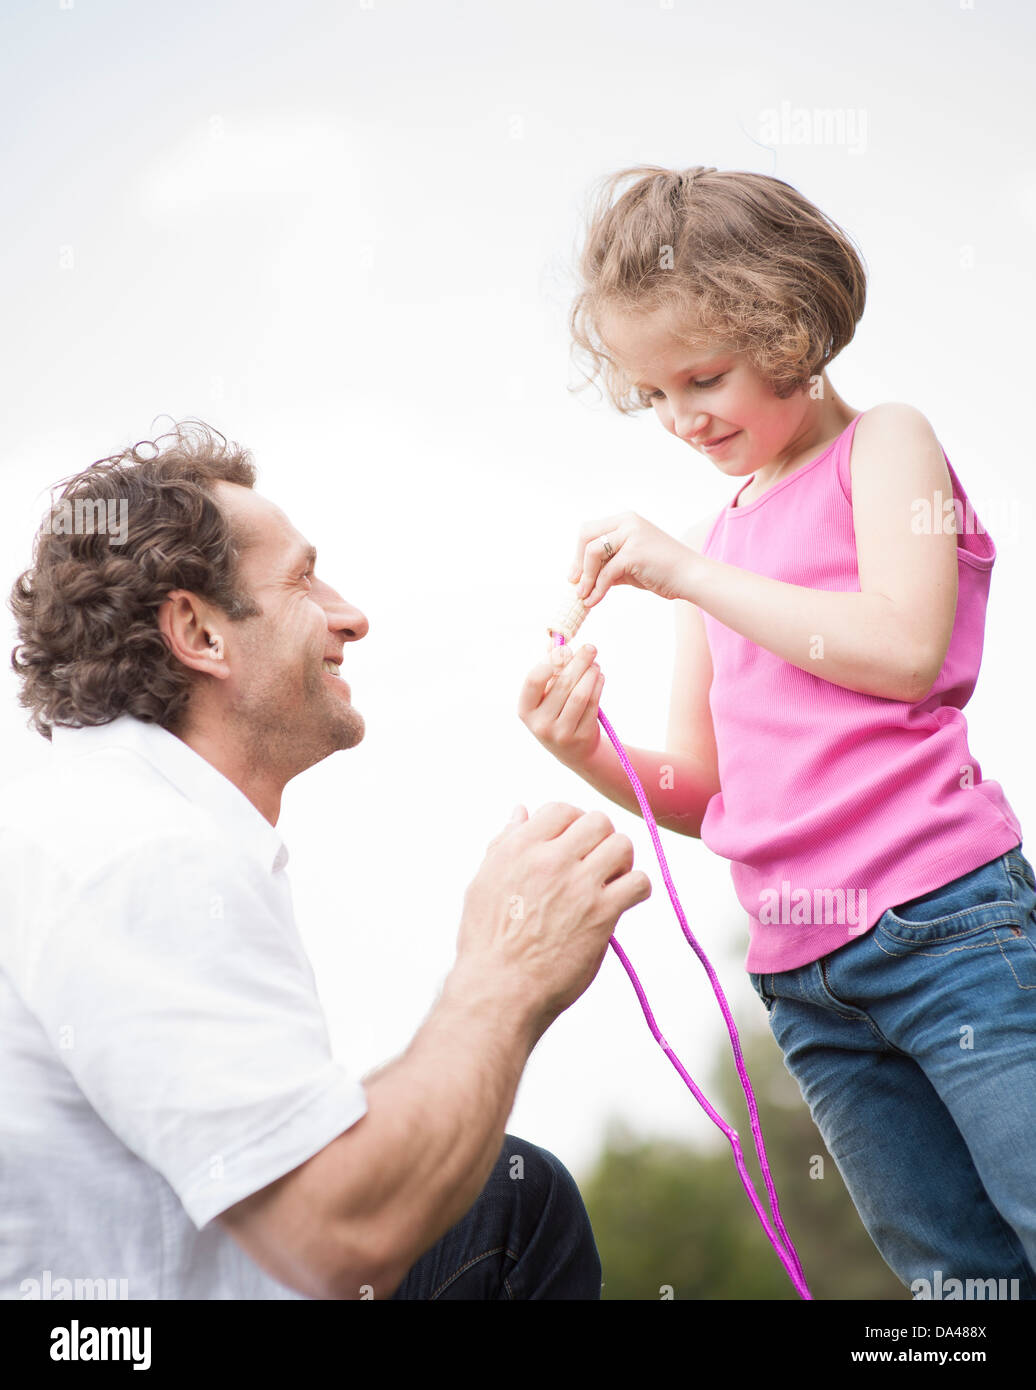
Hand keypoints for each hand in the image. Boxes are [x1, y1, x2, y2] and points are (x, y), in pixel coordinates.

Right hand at [456, 802, 651, 1032]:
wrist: (499, 989)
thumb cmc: (487, 942)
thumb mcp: (483, 882)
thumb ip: (505, 842)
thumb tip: (520, 811)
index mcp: (520, 848)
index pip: (561, 810)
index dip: (573, 823)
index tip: (575, 844)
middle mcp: (551, 859)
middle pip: (597, 822)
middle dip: (601, 839)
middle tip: (597, 863)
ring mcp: (579, 885)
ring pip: (622, 845)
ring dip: (622, 861)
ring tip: (612, 880)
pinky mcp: (602, 913)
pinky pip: (638, 883)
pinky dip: (637, 889)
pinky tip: (623, 901)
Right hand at [518, 641, 603, 768]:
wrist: (573, 751)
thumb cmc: (557, 713)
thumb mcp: (547, 695)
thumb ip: (550, 668)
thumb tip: (555, 640)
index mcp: (526, 710)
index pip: (533, 680)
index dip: (550, 661)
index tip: (565, 649)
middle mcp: (540, 724)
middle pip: (562, 684)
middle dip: (579, 662)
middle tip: (590, 648)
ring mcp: (561, 733)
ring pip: (580, 694)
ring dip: (591, 673)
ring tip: (595, 664)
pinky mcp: (581, 737)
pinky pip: (592, 704)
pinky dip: (598, 686)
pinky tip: (599, 677)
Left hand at [568, 511, 693, 608]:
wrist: (691, 577)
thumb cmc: (663, 572)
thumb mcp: (631, 565)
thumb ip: (610, 565)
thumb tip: (583, 578)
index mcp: (626, 520)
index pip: (590, 530)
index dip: (578, 553)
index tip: (575, 574)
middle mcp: (628, 522)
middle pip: (586, 535)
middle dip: (577, 562)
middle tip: (574, 583)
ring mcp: (631, 535)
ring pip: (592, 553)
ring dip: (585, 577)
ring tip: (583, 596)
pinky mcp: (634, 553)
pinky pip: (606, 573)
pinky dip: (597, 589)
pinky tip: (593, 601)